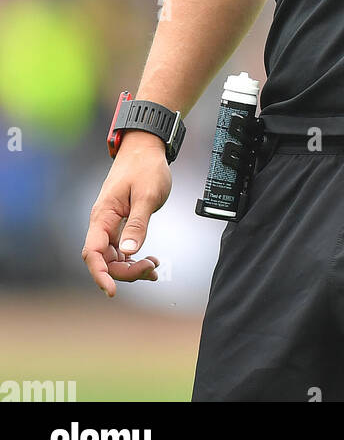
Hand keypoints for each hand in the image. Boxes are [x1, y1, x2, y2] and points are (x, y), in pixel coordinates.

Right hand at [82, 135, 171, 296]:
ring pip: (115, 257)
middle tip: (153, 267)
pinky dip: (135, 258)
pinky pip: (123, 249)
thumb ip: (138, 223)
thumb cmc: (146, 167)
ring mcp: (111, 225)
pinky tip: (151, 261)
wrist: (146, 148)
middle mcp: (103, 223)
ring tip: (155, 267)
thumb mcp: (147, 194)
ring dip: (132, 268)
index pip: (93, 253)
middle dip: (126, 271)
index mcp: (103, 216)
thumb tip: (130, 251)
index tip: (112, 291)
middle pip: (105, 260)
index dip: (100, 274)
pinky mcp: (121, 224)